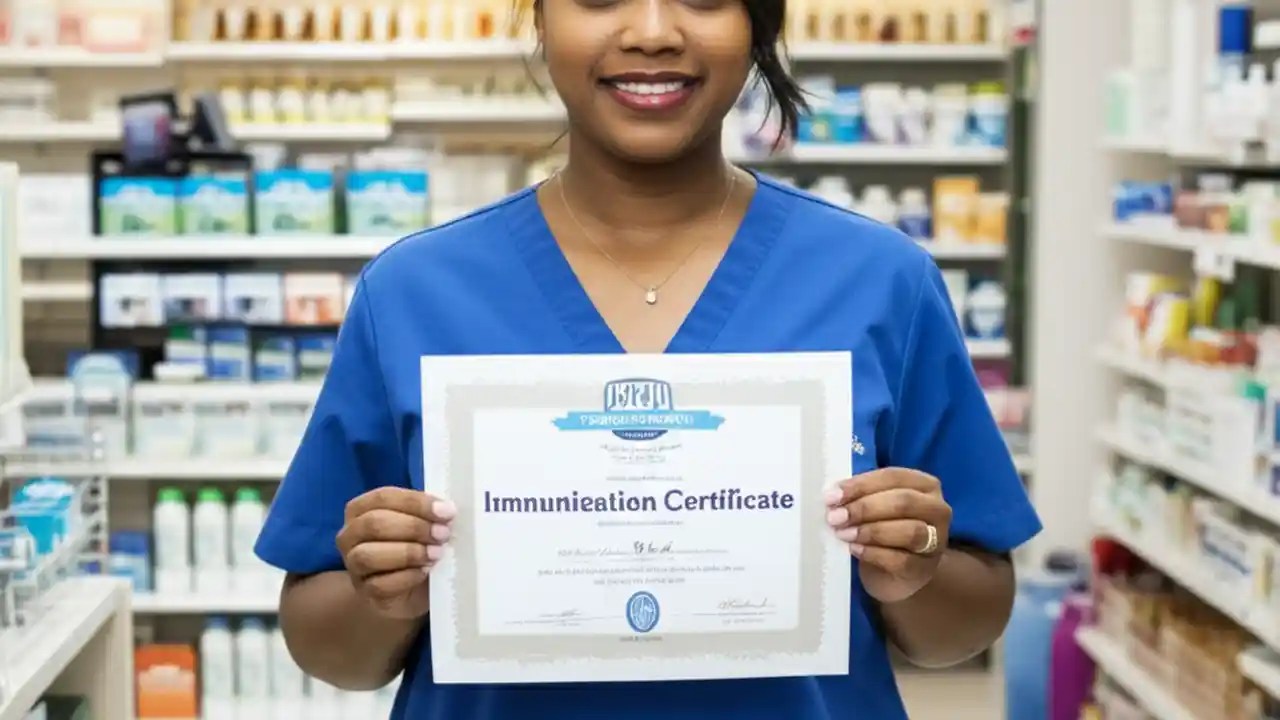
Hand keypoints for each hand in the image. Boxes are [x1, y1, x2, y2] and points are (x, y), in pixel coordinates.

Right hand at [337, 487, 456, 619]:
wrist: (407, 591)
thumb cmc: (414, 546)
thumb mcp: (420, 525)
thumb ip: (428, 514)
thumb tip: (447, 511)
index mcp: (361, 508)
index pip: (384, 497)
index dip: (416, 503)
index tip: (446, 512)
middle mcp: (350, 534)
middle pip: (375, 523)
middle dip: (414, 527)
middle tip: (443, 534)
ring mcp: (353, 565)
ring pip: (369, 555)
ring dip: (408, 552)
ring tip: (436, 554)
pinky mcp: (364, 591)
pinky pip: (379, 584)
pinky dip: (406, 577)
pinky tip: (424, 572)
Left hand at [824, 468, 951, 603]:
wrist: (896, 574)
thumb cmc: (883, 529)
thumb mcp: (874, 507)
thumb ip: (860, 496)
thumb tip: (833, 496)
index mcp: (924, 485)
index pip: (893, 477)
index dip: (861, 485)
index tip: (832, 496)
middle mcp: (937, 509)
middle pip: (904, 502)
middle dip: (865, 508)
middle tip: (836, 517)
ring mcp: (936, 541)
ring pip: (910, 531)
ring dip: (871, 531)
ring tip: (844, 534)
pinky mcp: (925, 568)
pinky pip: (902, 559)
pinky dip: (874, 553)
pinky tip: (855, 550)